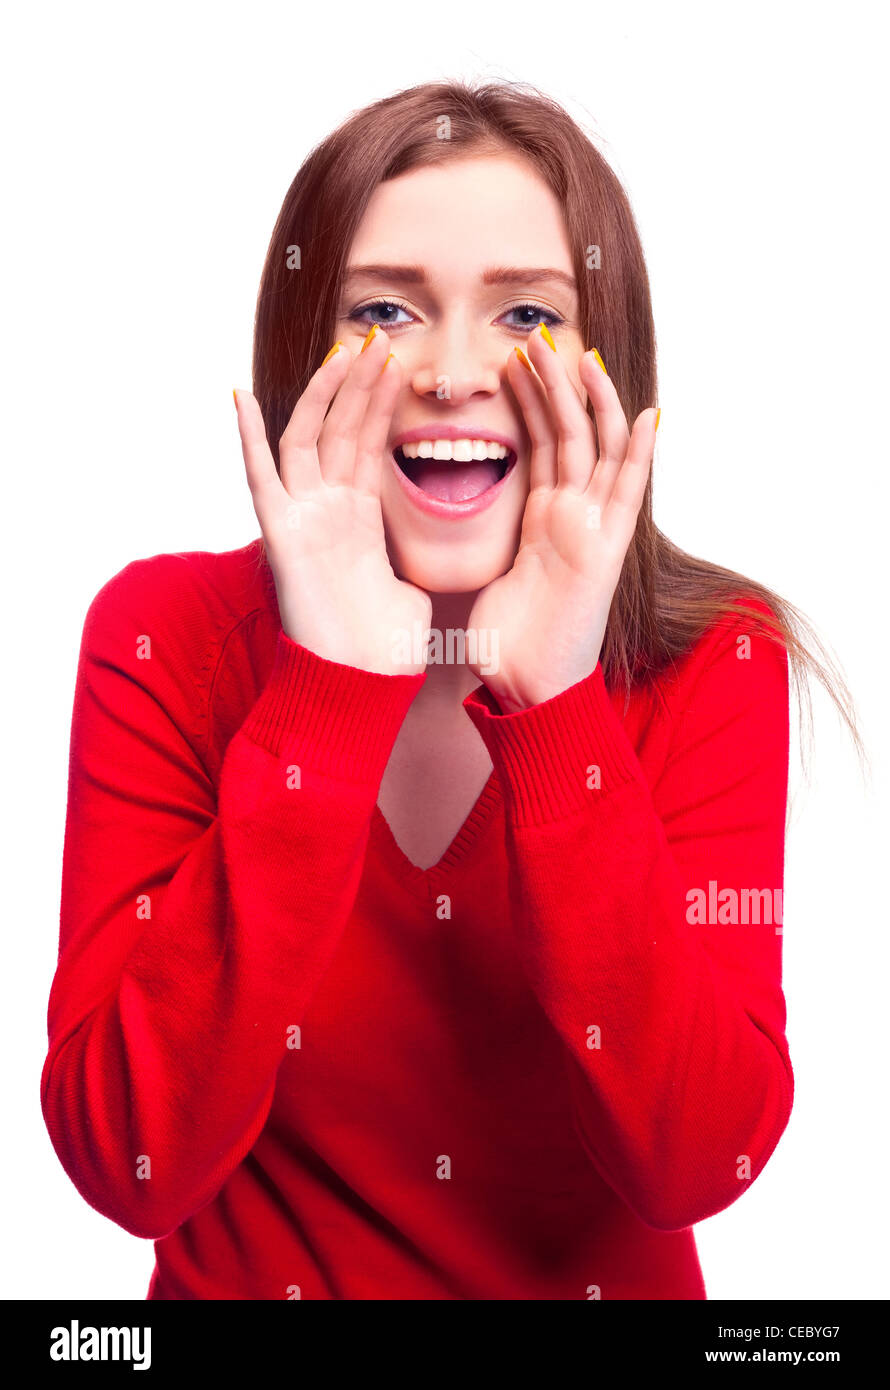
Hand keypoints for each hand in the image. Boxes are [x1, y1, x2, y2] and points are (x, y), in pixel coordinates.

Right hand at [234, 327, 431, 676]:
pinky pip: (260, 479)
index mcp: (356, 520)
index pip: (365, 446)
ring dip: (327, 394)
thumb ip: (409, 562)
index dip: (378, 405)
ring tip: (350, 350)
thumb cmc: (385, 650)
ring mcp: (302, 520)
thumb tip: (425, 564)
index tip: (397, 366)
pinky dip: (249, 438)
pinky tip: (242, 397)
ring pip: (308, 440)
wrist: (360, 686)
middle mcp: (326, 511)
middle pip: (339, 431)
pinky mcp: (281, 536)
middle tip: (380, 339)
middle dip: (360, 385)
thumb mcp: (410, 590)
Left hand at [466, 326, 657, 710]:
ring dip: (586, 400)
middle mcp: (574, 518)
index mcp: (545, 522)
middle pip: (570, 434)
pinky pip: (627, 493)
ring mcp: (593, 530)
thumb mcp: (489, 574)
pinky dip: (641, 455)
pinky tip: (651, 414)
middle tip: (538, 336)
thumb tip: (444, 521)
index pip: (543, 445)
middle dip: (555, 384)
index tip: (514, 362)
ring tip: (574, 352)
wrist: (527, 688)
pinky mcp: (606, 549)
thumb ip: (485, 540)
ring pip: (595, 449)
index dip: (533, 402)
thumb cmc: (506, 643)